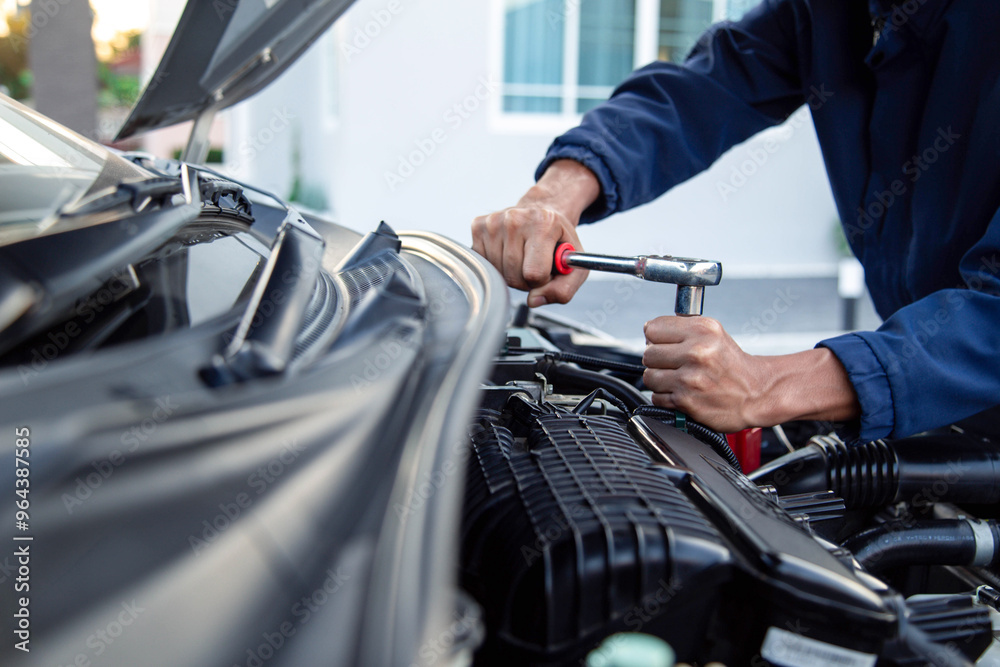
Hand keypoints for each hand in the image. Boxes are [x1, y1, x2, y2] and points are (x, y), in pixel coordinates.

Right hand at [472, 160, 598, 306]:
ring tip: (522, 257)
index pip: (535, 274)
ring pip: (497, 272)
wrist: (542, 212)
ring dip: (511, 274)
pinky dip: (497, 265)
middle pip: (514, 276)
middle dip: (526, 280)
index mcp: (544, 223)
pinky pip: (484, 264)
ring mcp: (494, 221)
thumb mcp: (573, 264)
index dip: (543, 281)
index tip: (547, 270)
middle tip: (535, 264)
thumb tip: (534, 301)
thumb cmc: (558, 239)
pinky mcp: (478, 226)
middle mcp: (516, 218)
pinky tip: (507, 252)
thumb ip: (564, 290)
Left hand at [642, 316, 861, 432]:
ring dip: (660, 380)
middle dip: (658, 360)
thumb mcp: (713, 333)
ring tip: (678, 379)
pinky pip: (656, 397)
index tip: (664, 344)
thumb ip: (682, 329)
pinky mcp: (686, 401)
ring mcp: (690, 378)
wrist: (757, 393)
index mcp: (702, 330)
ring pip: (649, 377)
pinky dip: (666, 397)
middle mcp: (696, 352)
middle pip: (648, 354)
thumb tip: (648, 330)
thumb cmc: (733, 364)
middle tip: (673, 364)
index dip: (656, 338)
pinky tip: (682, 393)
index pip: (653, 328)